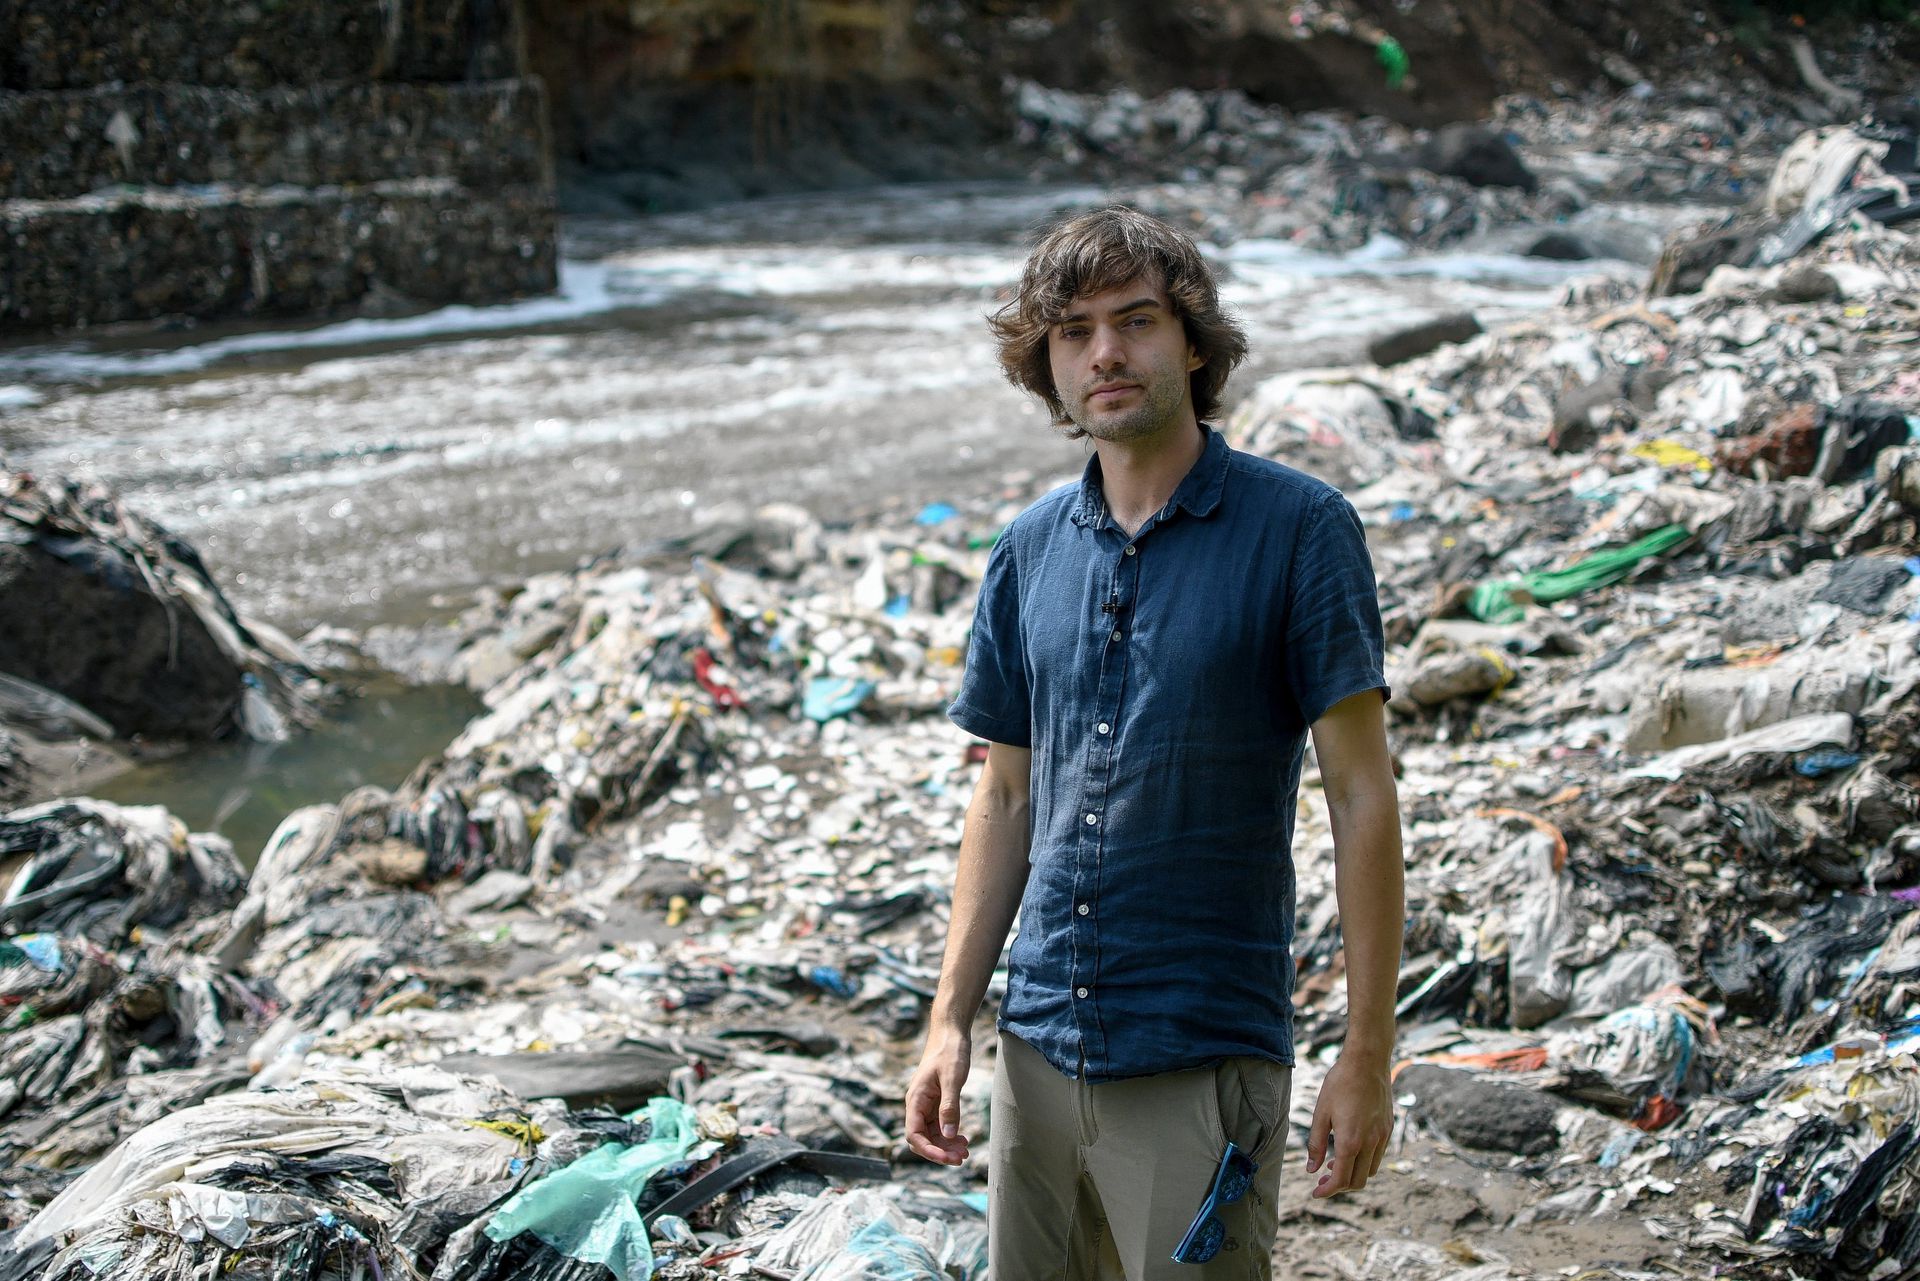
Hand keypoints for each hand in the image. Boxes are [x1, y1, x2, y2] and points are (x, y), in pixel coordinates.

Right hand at [904, 1028, 971, 1165]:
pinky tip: (963, 1138)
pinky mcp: (936, 1102)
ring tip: (965, 1151)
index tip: (947, 1158)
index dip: (928, 1150)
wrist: (950, 1033)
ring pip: (931, 1134)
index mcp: (915, 1099)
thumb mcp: (952, 1079)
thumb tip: (948, 1135)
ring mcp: (926, 1104)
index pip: (914, 1135)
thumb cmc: (950, 1052)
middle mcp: (917, 1104)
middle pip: (922, 1138)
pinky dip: (949, 1135)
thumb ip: (949, 1107)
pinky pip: (939, 1125)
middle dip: (940, 1151)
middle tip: (962, 1157)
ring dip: (946, 1145)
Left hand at [1305, 1054, 1392, 1196]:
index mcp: (1350, 1142)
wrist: (1367, 1061)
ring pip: (1370, 1170)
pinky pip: (1378, 1155)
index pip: (1341, 1179)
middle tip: (1322, 1181)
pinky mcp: (1388, 1128)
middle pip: (1358, 1180)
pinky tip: (1350, 1149)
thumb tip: (1312, 1169)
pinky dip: (1364, 1161)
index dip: (1327, 1191)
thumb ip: (1316, 1144)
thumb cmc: (1340, 1083)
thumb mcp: (1321, 1113)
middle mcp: (1370, 1143)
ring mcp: (1382, 1136)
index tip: (1316, 1193)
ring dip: (1353, 1174)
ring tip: (1334, 1165)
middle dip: (1339, 1186)